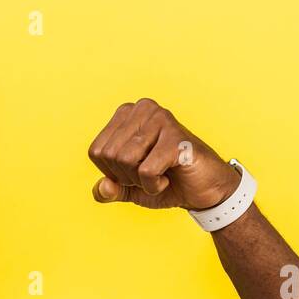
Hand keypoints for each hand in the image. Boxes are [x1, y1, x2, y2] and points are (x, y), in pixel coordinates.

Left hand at [87, 99, 239, 210]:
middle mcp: (142, 108)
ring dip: (140, 180)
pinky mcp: (175, 137)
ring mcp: (160, 118)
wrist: (203, 190)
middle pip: (109, 155)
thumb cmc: (166, 183)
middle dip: (126, 176)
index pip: (96, 151)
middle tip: (150, 174)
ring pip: (125, 160)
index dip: (111, 173)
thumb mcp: (128, 189)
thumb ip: (108, 190)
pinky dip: (154, 185)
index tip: (135, 171)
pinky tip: (168, 177)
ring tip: (159, 174)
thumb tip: (102, 188)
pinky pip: (146, 170)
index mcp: (126, 114)